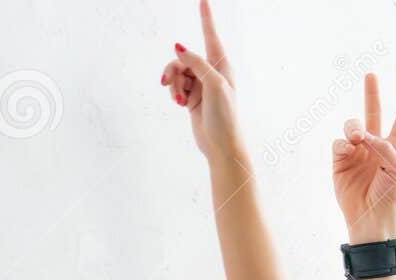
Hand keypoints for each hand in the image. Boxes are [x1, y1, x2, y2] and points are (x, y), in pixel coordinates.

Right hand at [160, 0, 239, 162]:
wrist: (220, 145)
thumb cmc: (224, 117)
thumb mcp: (213, 86)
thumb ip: (197, 63)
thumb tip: (179, 47)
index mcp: (222, 66)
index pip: (211, 36)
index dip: (206, 17)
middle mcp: (212, 72)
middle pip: (183, 57)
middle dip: (174, 71)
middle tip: (170, 85)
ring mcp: (201, 84)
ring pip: (176, 71)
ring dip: (173, 84)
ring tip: (179, 101)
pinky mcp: (191, 96)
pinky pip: (174, 84)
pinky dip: (173, 92)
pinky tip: (179, 104)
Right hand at [333, 74, 395, 243]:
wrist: (371, 216)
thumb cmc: (390, 195)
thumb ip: (386, 147)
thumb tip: (364, 135)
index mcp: (395, 149)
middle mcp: (375, 147)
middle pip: (373, 114)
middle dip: (372, 94)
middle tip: (371, 75)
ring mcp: (357, 152)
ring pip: (352, 126)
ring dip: (355, 127)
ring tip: (359, 137)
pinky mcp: (340, 160)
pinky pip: (339, 143)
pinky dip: (344, 143)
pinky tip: (350, 149)